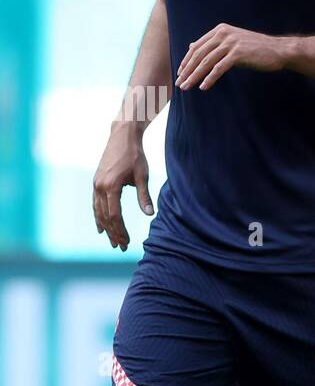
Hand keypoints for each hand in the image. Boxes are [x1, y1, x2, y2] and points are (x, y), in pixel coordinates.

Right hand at [93, 127, 153, 250]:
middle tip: (121, 247)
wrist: (122, 137)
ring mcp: (96, 184)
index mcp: (111, 187)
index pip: (115, 216)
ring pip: (98, 212)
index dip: (121, 231)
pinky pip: (95, 204)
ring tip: (112, 241)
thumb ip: (144, 196)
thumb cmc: (135, 156)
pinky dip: (98, 217)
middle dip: (114, 233)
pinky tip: (101, 227)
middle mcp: (99, 187)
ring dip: (105, 228)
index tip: (128, 242)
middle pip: (106, 217)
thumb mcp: (143, 176)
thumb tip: (149, 215)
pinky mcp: (96, 182)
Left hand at [175, 25, 289, 90]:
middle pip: (199, 54)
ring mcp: (230, 43)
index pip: (197, 46)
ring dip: (194, 76)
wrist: (278, 50)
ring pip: (206, 62)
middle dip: (187, 70)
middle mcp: (223, 34)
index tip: (180, 73)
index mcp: (220, 30)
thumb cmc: (256, 49)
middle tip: (179, 83)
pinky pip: (219, 68)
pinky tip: (203, 87)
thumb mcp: (233, 42)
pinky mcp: (238, 54)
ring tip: (187, 87)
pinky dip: (210, 78)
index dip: (186, 61)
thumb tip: (192, 46)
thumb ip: (214, 44)